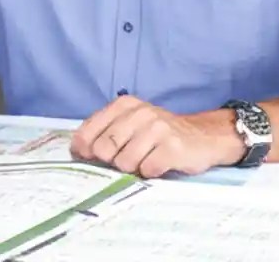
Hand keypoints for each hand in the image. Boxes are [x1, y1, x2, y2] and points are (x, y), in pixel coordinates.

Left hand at [70, 95, 243, 177]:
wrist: (202, 137)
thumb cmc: (158, 134)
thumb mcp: (130, 124)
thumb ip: (103, 132)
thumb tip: (76, 150)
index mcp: (124, 105)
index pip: (89, 131)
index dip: (84, 149)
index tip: (87, 157)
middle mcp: (140, 113)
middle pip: (104, 149)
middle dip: (111, 161)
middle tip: (126, 159)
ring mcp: (158, 128)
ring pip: (124, 162)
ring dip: (133, 168)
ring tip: (145, 160)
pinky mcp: (173, 147)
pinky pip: (147, 170)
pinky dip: (150, 172)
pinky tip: (159, 164)